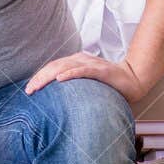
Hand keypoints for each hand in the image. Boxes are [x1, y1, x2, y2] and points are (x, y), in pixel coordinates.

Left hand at [23, 52, 147, 108]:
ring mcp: (91, 64)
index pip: (53, 67)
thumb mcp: (88, 86)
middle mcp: (82, 59)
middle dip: (40, 77)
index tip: (29, 89)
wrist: (133, 79)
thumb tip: (59, 104)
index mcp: (77, 61)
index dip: (40, 76)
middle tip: (29, 90)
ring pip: (65, 66)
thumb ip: (75, 89)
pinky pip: (83, 70)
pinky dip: (70, 73)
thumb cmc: (110, 84)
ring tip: (38, 85)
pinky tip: (60, 79)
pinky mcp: (101, 70)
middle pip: (55, 66)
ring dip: (49, 76)